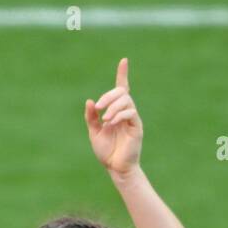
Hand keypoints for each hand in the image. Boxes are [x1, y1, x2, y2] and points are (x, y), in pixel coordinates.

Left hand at [86, 58, 141, 176]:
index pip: (121, 89)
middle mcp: (126, 112)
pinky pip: (130, 113)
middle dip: (109, 96)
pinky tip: (111, 123)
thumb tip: (90, 101)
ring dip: (113, 107)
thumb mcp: (94, 132)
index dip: (122, 75)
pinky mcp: (137, 127)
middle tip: (99, 107)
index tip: (124, 61)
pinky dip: (119, 115)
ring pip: (126, 101)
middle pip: (122, 93)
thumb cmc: (106, 151)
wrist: (115, 167)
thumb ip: (91, 117)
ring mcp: (132, 119)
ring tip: (105, 119)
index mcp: (115, 112)